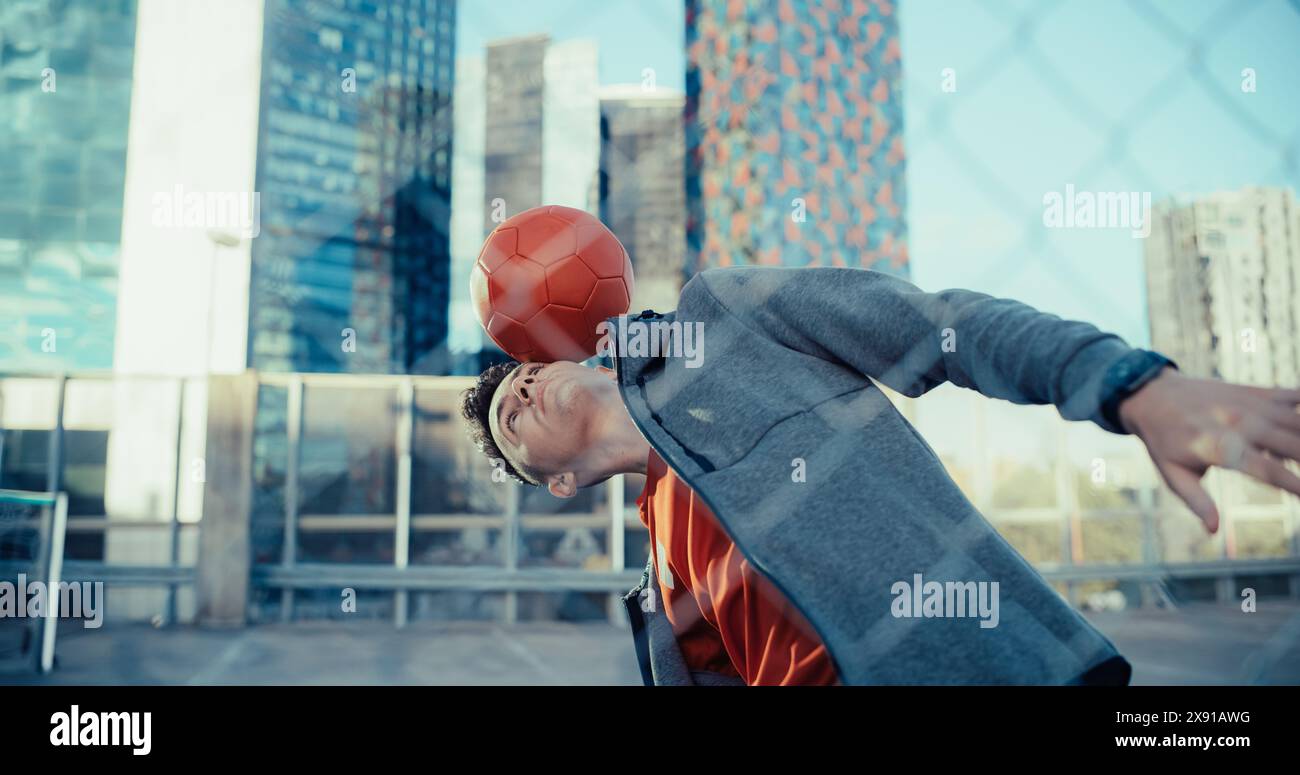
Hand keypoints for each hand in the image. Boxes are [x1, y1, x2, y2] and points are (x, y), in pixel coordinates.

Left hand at [1118, 367, 1299, 533]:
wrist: (1153, 393)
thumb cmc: (1163, 441)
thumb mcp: (1171, 474)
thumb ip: (1196, 501)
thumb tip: (1214, 531)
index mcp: (1217, 445)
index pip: (1266, 468)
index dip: (1296, 484)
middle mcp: (1239, 422)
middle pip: (1293, 443)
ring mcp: (1251, 404)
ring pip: (1299, 420)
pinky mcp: (1258, 392)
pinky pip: (1296, 397)